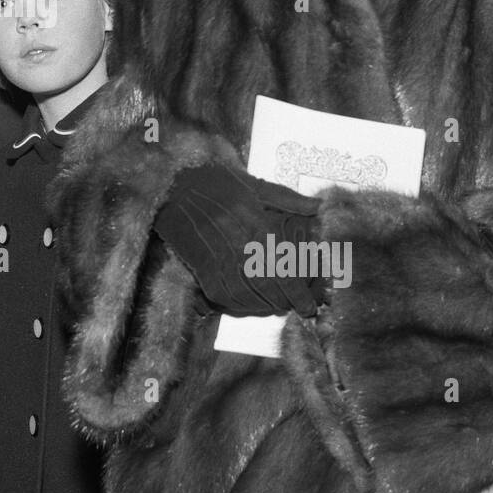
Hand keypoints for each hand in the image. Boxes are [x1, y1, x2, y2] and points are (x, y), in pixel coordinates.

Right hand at [153, 163, 323, 317]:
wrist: (173, 184)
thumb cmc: (217, 182)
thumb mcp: (255, 184)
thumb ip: (287, 199)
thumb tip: (319, 207)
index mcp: (252, 218)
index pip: (281, 263)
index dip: (297, 290)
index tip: (309, 305)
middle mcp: (234, 238)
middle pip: (264, 282)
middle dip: (283, 301)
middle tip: (296, 309)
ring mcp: (213, 252)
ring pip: (242, 291)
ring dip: (261, 306)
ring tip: (276, 309)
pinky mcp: (196, 262)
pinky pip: (218, 292)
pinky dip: (235, 305)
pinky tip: (248, 306)